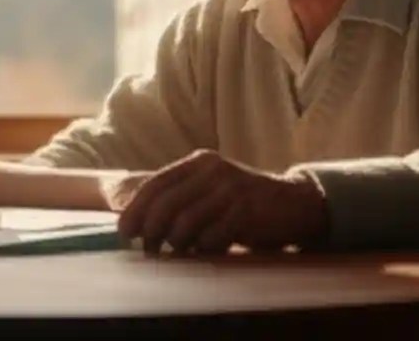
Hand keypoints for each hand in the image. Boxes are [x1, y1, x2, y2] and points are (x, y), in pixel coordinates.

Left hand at [116, 150, 328, 254]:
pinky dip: (202, 251)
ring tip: (175, 256)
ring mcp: (230, 190)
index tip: (124, 231)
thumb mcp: (210, 189)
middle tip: (147, 251)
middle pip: (166, 204)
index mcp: (198, 162)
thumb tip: (138, 221)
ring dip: (175, 246)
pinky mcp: (246, 212)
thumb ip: (180, 197)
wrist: (294, 204)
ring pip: (186, 223)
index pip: (156, 184)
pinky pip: (212, 238)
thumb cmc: (242, 202)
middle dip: (151, 231)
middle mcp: (212, 171)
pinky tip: (204, 254)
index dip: (136, 209)